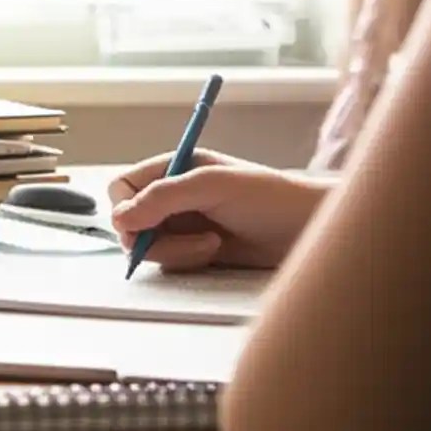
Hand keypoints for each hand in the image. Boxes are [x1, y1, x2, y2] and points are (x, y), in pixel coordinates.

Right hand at [107, 149, 331, 271]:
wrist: (310, 230)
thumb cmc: (272, 198)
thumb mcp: (215, 186)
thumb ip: (164, 197)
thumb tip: (120, 218)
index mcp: (174, 167)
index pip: (123, 186)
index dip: (126, 208)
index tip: (143, 226)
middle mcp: (173, 195)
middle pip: (130, 221)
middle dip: (154, 237)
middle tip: (188, 241)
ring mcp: (182, 224)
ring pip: (148, 246)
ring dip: (176, 250)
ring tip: (213, 243)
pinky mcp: (194, 250)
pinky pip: (168, 262)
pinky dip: (187, 261)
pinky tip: (216, 252)